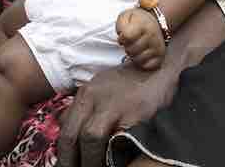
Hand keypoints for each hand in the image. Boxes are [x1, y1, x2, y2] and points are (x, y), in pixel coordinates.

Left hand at [56, 61, 180, 166]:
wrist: (161, 68)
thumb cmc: (130, 83)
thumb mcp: (100, 89)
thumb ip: (83, 107)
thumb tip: (63, 125)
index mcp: (87, 94)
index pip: (66, 128)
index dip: (64, 153)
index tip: (65, 165)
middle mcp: (97, 98)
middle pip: (75, 135)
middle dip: (71, 160)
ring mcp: (117, 106)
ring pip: (92, 138)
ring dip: (91, 160)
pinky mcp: (137, 115)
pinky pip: (120, 140)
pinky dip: (114, 154)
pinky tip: (117, 162)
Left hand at [115, 8, 165, 69]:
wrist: (156, 22)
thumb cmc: (138, 20)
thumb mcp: (127, 16)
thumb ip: (121, 24)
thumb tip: (121, 36)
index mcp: (143, 25)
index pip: (127, 36)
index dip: (121, 38)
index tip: (122, 37)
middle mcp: (152, 37)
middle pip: (131, 50)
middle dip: (127, 47)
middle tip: (129, 43)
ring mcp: (157, 48)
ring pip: (139, 60)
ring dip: (133, 56)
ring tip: (135, 49)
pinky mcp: (160, 57)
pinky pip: (147, 66)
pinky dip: (142, 63)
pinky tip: (141, 55)